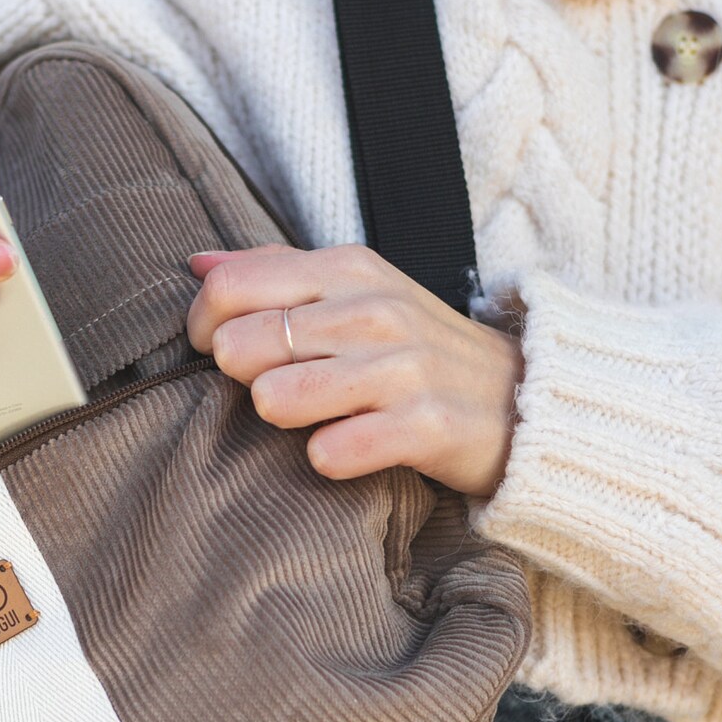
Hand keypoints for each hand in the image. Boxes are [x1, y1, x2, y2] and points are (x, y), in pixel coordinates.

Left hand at [187, 243, 523, 499]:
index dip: (201, 326)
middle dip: (238, 377)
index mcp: (347, 269)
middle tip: (268, 388)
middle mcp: (373, 309)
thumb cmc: (416, 349)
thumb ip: (276, 273)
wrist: (523, 398)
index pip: (229, 287)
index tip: (216, 352)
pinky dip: (326, 457)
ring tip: (305, 418)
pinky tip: (341, 451)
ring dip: (277, 415)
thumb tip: (197, 264)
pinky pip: (334, 450)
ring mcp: (402, 367)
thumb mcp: (356, 290)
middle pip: (239, 345)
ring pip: (277, 396)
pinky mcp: (427, 425)